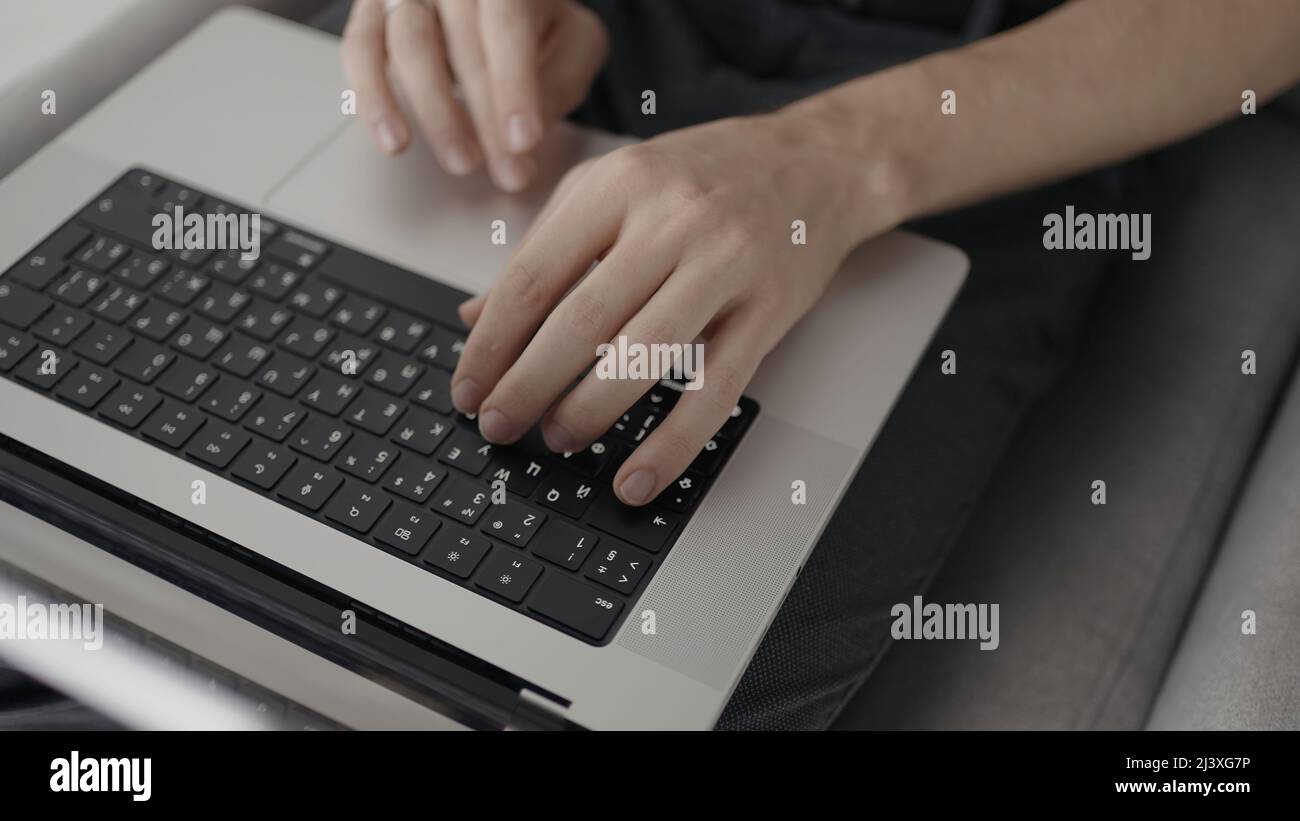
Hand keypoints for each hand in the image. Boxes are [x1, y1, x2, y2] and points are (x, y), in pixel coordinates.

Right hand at [342, 0, 607, 190]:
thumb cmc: (537, 21)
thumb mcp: (573, 42)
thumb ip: (562, 78)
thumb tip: (528, 132)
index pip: (507, 22)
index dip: (514, 85)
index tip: (523, 142)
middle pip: (463, 43)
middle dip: (486, 118)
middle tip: (507, 173)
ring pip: (409, 45)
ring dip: (436, 114)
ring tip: (462, 163)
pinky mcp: (373, 14)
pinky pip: (361, 51)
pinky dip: (374, 100)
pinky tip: (394, 143)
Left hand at [451, 112, 900, 505]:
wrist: (813, 163)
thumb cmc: (703, 177)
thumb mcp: (612, 189)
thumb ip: (544, 250)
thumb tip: (473, 319)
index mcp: (617, 186)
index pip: (533, 277)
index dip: (491, 344)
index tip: (469, 389)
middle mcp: (670, 220)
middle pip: (578, 321)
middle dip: (526, 385)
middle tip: (498, 426)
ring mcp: (724, 265)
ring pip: (642, 357)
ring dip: (587, 412)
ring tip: (557, 439)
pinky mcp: (767, 312)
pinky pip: (713, 392)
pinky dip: (671, 445)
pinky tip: (636, 478)